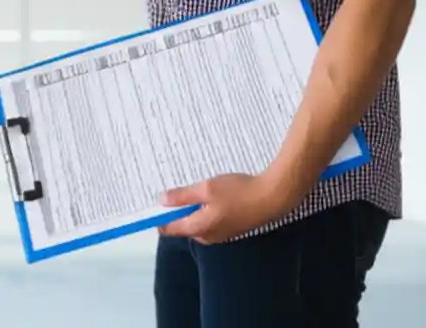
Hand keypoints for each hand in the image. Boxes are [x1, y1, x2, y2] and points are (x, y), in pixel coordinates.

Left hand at [157, 173, 296, 244]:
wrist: (273, 197)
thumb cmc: (239, 192)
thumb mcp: (206, 188)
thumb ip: (182, 196)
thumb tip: (162, 200)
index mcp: (199, 228)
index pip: (170, 230)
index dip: (159, 218)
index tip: (152, 206)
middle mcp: (209, 236)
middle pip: (184, 226)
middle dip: (177, 211)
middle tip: (174, 191)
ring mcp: (221, 234)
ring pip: (198, 223)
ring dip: (193, 209)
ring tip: (196, 190)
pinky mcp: (231, 229)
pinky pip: (211, 221)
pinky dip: (206, 210)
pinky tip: (213, 195)